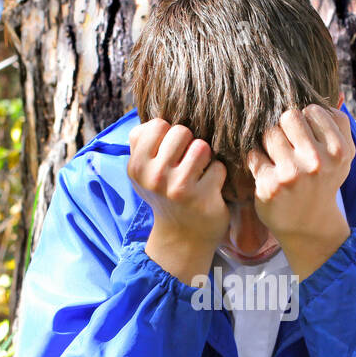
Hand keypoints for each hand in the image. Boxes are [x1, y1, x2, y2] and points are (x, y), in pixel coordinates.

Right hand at [127, 118, 229, 284]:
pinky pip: (218, 167)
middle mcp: (154, 177)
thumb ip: (142, 141)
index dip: (170, 134)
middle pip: (181, 131)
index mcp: (137, 166)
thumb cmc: (165, 194)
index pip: (158, 125)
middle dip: (189, 144)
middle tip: (188, 164)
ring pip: (202, 146)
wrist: (182, 237)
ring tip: (199, 173)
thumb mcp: (143, 171)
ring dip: (206, 158)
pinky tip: (209, 189)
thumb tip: (152, 120)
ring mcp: (178, 188)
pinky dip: (218, 176)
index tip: (171, 153)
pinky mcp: (202, 198)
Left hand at [245, 105, 354, 279]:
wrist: (309, 225)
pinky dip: (257, 160)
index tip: (306, 136)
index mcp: (338, 151)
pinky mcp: (270, 185)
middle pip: (289, 116)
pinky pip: (254, 154)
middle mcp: (317, 162)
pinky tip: (267, 172)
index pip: (312, 110)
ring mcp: (292, 174)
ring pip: (269, 133)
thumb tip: (332, 95)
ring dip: (269, 143)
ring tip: (277, 158)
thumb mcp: (342, 156)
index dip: (306, 120)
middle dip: (285, 127)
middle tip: (288, 144)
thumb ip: (338, 124)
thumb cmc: (323, 182)